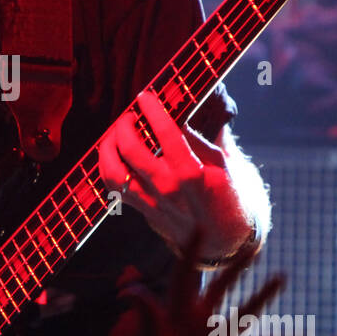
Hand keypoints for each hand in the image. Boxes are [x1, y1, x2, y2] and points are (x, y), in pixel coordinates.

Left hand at [97, 91, 243, 260]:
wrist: (225, 239)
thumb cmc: (229, 194)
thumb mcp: (223, 162)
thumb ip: (199, 136)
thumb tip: (182, 108)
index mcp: (192, 172)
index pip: (166, 132)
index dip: (152, 110)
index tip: (146, 96)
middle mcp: (168, 188)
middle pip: (131, 148)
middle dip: (125, 124)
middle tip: (130, 115)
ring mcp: (152, 201)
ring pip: (113, 170)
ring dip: (109, 145)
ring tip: (116, 133)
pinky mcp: (143, 210)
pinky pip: (112, 186)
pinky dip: (107, 165)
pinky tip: (114, 152)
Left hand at [121, 230, 303, 335]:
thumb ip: (147, 319)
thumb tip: (131, 290)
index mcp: (175, 316)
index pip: (185, 274)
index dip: (191, 250)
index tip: (200, 225)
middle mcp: (196, 326)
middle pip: (219, 287)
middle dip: (238, 266)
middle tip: (256, 246)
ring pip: (243, 312)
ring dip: (263, 294)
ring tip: (283, 275)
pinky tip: (296, 331)